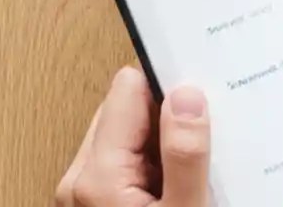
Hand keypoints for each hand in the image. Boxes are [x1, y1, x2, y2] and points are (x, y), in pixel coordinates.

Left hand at [55, 67, 210, 206]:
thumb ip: (184, 155)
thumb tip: (187, 98)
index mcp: (98, 174)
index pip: (127, 89)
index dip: (167, 88)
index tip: (198, 98)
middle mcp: (80, 177)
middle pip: (126, 110)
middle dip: (166, 120)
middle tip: (201, 144)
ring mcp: (83, 191)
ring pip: (127, 136)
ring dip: (160, 145)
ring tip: (188, 175)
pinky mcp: (92, 201)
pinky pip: (123, 162)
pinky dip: (151, 166)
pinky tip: (173, 187)